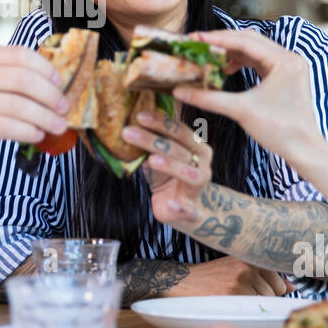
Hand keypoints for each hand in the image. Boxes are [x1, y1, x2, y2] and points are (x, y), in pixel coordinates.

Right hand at [0, 45, 68, 151]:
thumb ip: (4, 72)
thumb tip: (48, 85)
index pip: (22, 55)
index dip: (46, 68)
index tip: (59, 82)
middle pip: (25, 80)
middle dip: (51, 95)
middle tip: (63, 107)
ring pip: (20, 106)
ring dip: (45, 118)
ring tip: (58, 126)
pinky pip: (9, 127)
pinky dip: (28, 132)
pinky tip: (37, 135)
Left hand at [123, 109, 209, 225]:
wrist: (187, 210)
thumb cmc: (171, 177)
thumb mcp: (159, 158)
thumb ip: (150, 145)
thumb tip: (126, 128)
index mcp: (196, 147)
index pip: (180, 130)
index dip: (161, 122)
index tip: (139, 116)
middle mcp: (202, 164)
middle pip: (179, 149)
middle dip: (153, 140)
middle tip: (128, 132)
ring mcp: (200, 187)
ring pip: (191, 175)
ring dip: (171, 166)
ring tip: (151, 160)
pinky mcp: (195, 212)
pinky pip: (191, 210)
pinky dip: (182, 208)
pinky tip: (171, 204)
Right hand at [163, 255, 292, 296]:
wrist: (184, 281)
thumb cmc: (212, 277)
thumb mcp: (237, 267)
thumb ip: (265, 276)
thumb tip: (292, 287)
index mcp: (250, 257)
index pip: (278, 280)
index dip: (270, 290)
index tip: (254, 290)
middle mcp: (248, 266)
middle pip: (274, 292)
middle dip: (263, 297)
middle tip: (240, 293)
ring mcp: (241, 280)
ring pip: (264, 301)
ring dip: (253, 304)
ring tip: (233, 297)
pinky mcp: (233, 294)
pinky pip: (253, 308)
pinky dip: (245, 310)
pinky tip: (230, 302)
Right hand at [173, 29, 322, 161]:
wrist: (304, 150)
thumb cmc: (280, 130)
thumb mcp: (240, 110)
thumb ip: (209, 98)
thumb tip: (179, 91)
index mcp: (284, 60)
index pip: (244, 41)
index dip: (217, 39)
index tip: (194, 38)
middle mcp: (289, 58)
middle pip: (249, 40)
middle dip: (222, 42)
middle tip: (198, 45)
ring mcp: (288, 67)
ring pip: (254, 50)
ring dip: (230, 52)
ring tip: (209, 58)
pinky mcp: (284, 77)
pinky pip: (258, 62)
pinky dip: (240, 62)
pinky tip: (226, 70)